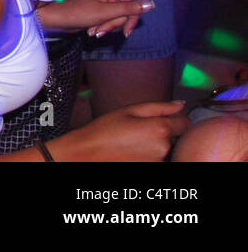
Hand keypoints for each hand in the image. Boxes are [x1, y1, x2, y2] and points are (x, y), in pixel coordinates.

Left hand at [38, 0, 152, 37]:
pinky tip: (94, 30)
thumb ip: (129, 8)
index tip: (126, 33)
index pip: (134, 4)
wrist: (59, 20)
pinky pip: (113, 21)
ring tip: (94, 30)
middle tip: (100, 30)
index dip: (131, 20)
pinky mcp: (104, 9)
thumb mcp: (105, 12)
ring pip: (120, 19)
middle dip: (114, 24)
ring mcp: (108, 0)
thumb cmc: (78, 13)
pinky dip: (105, 28)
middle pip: (127, 13)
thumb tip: (152, 4)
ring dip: (108, 27)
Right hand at [61, 101, 188, 160]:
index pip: (185, 122)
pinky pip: (158, 157)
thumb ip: (159, 106)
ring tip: (134, 140)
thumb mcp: (129, 110)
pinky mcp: (152, 168)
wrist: (89, 153)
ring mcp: (159, 161)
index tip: (163, 117)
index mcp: (159, 129)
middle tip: (140, 128)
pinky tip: (133, 150)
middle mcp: (163, 147)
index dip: (175, 117)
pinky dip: (150, 153)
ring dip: (157, 143)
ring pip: (166, 147)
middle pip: (176, 136)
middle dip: (164, 131)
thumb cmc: (105, 131)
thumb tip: (180, 104)